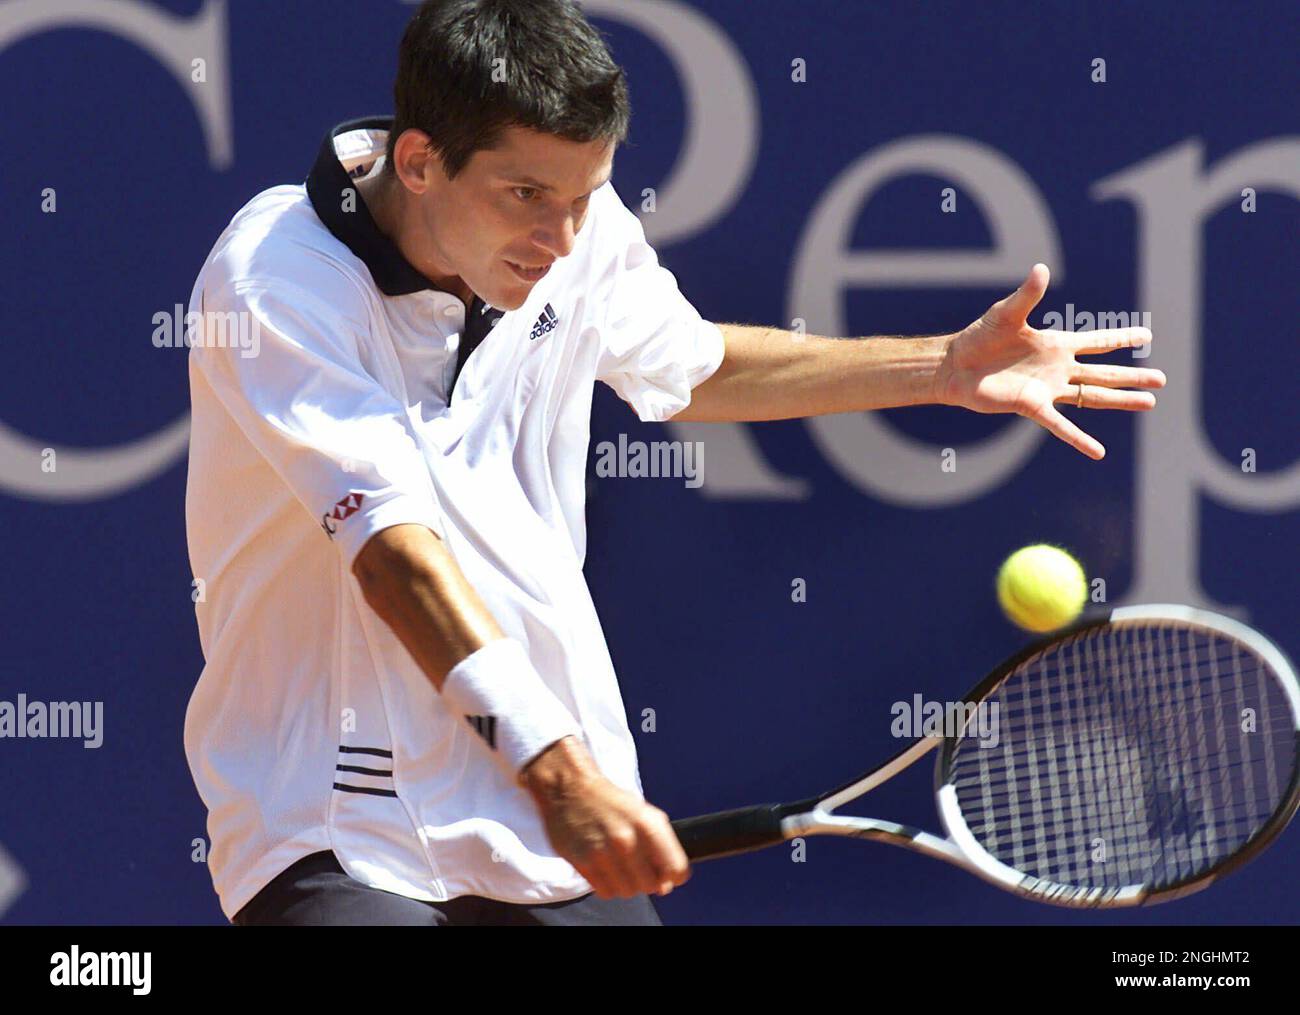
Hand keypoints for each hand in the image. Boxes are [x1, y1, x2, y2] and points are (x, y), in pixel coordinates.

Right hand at [521, 736, 690, 898]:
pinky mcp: (583, 862)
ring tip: (621, 867)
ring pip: (629, 891)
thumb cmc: (611, 802)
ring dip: (628, 884)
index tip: (669, 875)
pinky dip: (609, 886)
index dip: (675, 876)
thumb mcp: (643, 813)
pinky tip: (606, 868)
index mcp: (647, 824)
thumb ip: (660, 845)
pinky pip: (606, 892)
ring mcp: (603, 853)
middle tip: (640, 868)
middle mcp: (627, 839)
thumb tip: (668, 885)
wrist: (569, 789)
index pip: (675, 868)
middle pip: (651, 885)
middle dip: (649, 880)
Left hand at [934, 263, 1166, 459]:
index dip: (1122, 338)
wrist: (956, 365)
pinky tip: (1098, 453)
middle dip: (1132, 376)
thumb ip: (1028, 294)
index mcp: (1056, 344)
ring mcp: (1048, 389)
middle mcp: (1058, 368)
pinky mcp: (1032, 406)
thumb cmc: (980, 337)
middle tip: (1161, 380)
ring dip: (1120, 400)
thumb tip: (1042, 268)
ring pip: (1092, 396)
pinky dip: (1078, 439)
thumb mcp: (1006, 313)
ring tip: (1149, 403)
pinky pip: (1060, 425)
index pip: (1098, 341)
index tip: (1147, 335)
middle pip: (1104, 372)